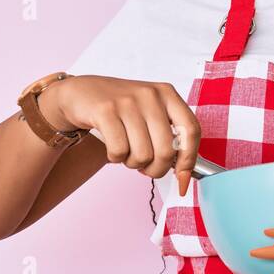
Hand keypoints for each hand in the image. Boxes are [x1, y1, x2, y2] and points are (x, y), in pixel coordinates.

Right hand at [44, 75, 199, 193]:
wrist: (81, 94)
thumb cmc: (121, 109)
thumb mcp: (150, 114)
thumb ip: (170, 137)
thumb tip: (185, 174)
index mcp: (167, 94)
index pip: (191, 130)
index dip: (189, 159)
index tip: (183, 179)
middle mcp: (150, 95)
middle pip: (166, 150)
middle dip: (156, 169)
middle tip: (146, 168)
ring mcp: (128, 101)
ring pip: (143, 155)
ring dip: (133, 163)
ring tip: (126, 151)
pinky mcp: (105, 111)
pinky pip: (119, 151)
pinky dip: (115, 158)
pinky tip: (112, 147)